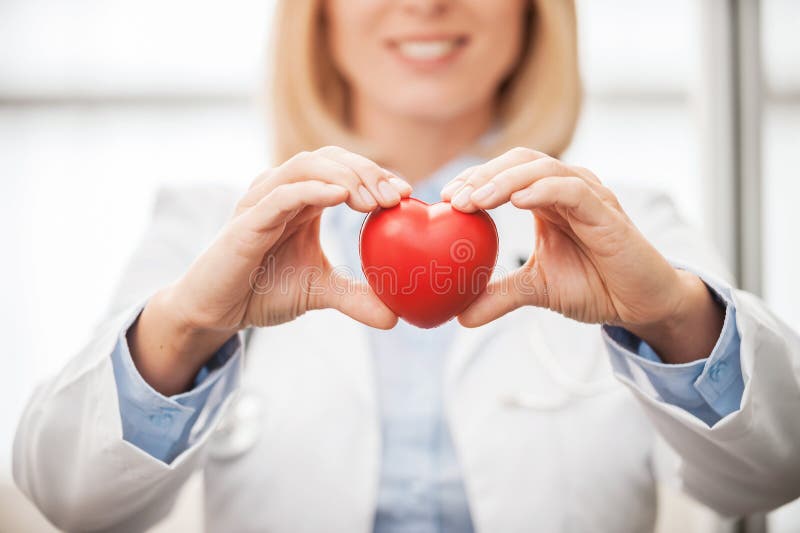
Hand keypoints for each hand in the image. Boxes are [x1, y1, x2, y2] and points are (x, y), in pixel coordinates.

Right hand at [130, 146, 411, 393]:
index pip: (344, 170)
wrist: (216, 310)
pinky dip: (311, 190)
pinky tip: (340, 197)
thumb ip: (355, 296)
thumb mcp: (319, 291)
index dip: (376, 175)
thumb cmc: (261, 290)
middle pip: (329, 158)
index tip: (406, 195)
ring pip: (305, 166)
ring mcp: (262, 202)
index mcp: (302, 200)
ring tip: (372, 200)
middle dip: (367, 172)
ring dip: (345, 177)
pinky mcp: (246, 222)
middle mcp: (282, 191)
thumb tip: (394, 316)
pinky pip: (280, 195)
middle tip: (395, 197)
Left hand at [440, 147, 723, 362]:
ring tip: (476, 200)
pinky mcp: (608, 213)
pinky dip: (543, 190)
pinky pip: (573, 190)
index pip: (506, 172)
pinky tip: (517, 201)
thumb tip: (460, 317)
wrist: (640, 305)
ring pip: (544, 168)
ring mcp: (589, 197)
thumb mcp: (536, 289)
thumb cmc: (594, 286)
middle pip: (520, 160)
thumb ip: (499, 295)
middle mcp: (567, 189)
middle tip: (453, 199)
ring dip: (504, 181)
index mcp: (547, 200)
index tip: (445, 200)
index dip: (475, 179)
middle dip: (483, 176)